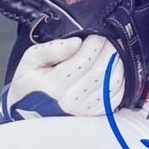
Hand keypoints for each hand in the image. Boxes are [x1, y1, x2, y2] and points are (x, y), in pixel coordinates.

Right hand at [4, 35, 123, 119]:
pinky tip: (113, 68)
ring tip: (112, 51)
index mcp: (54, 85)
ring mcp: (86, 109)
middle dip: (109, 50)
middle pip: (101, 69)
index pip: (84, 59)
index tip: (97, 34)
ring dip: (116, 62)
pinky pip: (117, 94)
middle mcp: (72, 100)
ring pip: (112, 81)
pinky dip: (119, 78)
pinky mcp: (96, 114)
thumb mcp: (31, 60)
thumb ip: (51, 49)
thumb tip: (76, 42)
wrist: (28, 110)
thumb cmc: (31, 82)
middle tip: (108, 39)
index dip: (95, 43)